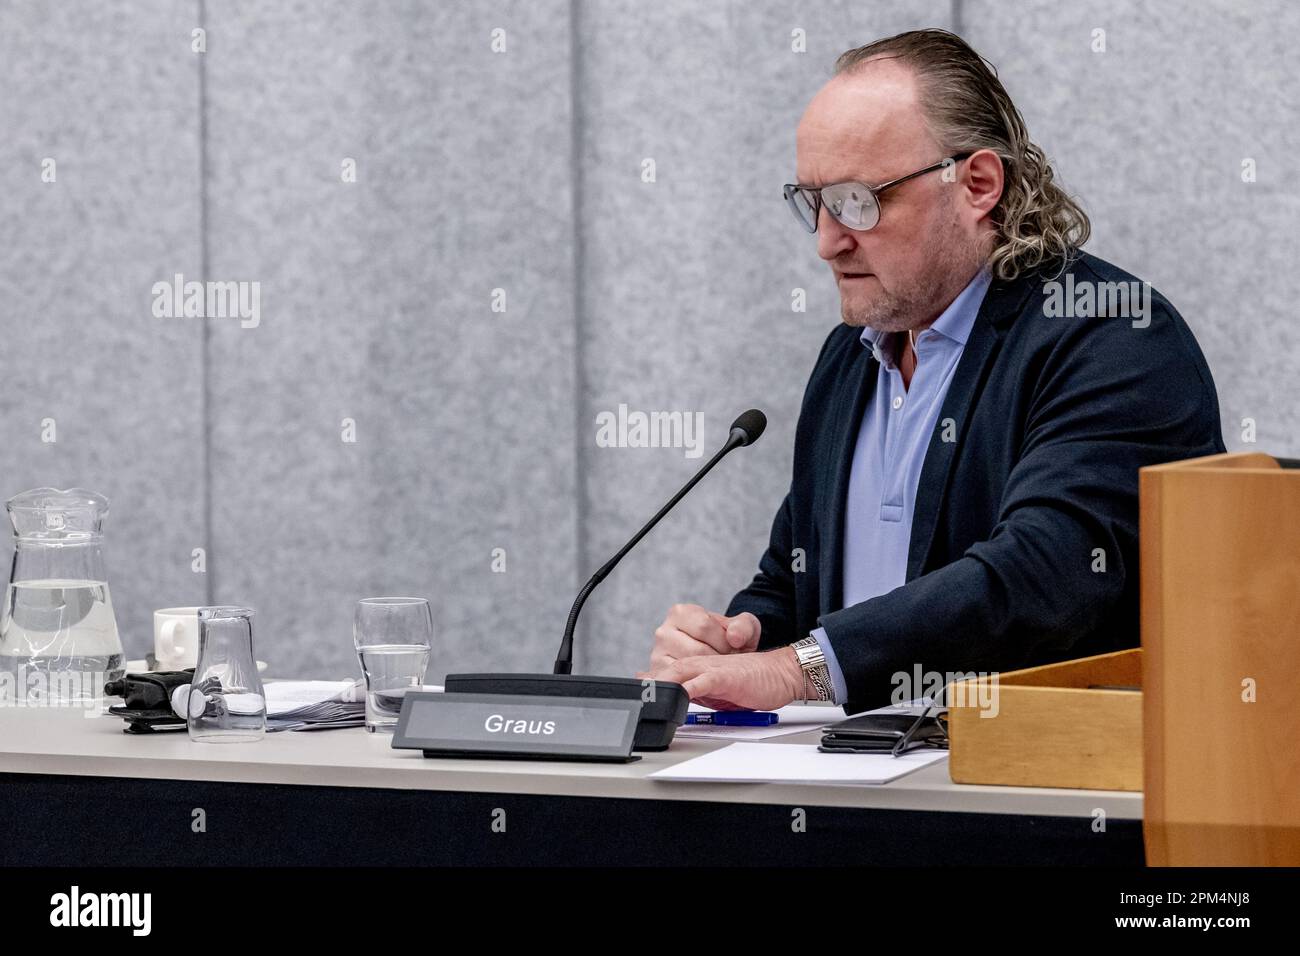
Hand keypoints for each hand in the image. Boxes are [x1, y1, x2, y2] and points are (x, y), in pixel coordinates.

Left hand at [637, 646, 803, 710]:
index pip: (663, 671)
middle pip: (667, 670)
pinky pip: (704, 681)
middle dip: (652, 685)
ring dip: (665, 684)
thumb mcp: (712, 686)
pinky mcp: (725, 676)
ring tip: (650, 697)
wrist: (778, 674)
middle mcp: (699, 662)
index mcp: (694, 665)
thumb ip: (686, 685)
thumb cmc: (748, 680)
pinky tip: (681, 696)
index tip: (636, 696)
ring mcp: (712, 668)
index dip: (649, 684)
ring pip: (681, 672)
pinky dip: (691, 688)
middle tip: (637, 699)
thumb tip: (656, 684)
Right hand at [646, 604, 760, 673]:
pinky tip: (705, 678)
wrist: (719, 656)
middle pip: (696, 650)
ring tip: (716, 668)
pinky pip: (679, 683)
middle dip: (717, 659)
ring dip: (707, 672)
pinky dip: (696, 683)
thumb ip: (743, 627)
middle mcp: (664, 631)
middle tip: (725, 662)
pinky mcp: (659, 676)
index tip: (731, 647)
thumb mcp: (743, 627)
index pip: (703, 626)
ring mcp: (657, 654)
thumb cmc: (728, 639)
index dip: (723, 641)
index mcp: (680, 613)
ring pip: (687, 668)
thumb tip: (734, 638)